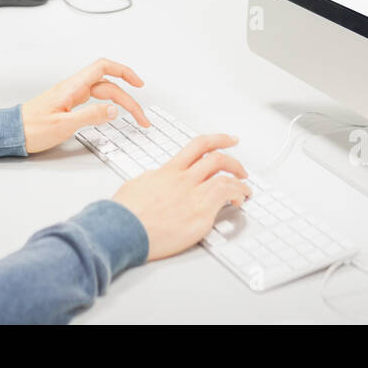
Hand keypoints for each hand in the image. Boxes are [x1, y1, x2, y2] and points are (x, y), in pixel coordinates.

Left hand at [21, 58, 148, 153]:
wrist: (11, 133)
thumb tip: (114, 110)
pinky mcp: (67, 105)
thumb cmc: (31, 129)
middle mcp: (72, 88)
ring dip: (119, 102)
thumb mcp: (64, 125)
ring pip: (101, 92)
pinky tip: (110, 113)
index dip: (124, 72)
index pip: (103, 68)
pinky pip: (92, 99)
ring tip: (133, 117)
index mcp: (72, 87)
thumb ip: (90, 116)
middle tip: (141, 118)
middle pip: (107, 85)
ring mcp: (70, 96)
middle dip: (128, 99)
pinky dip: (107, 105)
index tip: (139, 84)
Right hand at [112, 133, 251, 260]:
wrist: (121, 228)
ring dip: (240, 180)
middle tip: (241, 168)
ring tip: (245, 188)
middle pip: (215, 158)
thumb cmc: (123, 213)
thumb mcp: (136, 186)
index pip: (196, 146)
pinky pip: (226, 195)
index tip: (227, 139)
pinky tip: (239, 200)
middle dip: (233, 160)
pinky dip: (237, 194)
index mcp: (167, 171)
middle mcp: (182, 178)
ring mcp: (192, 194)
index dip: (216, 139)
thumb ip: (152, 181)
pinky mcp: (199, 212)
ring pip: (225, 174)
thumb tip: (155, 181)